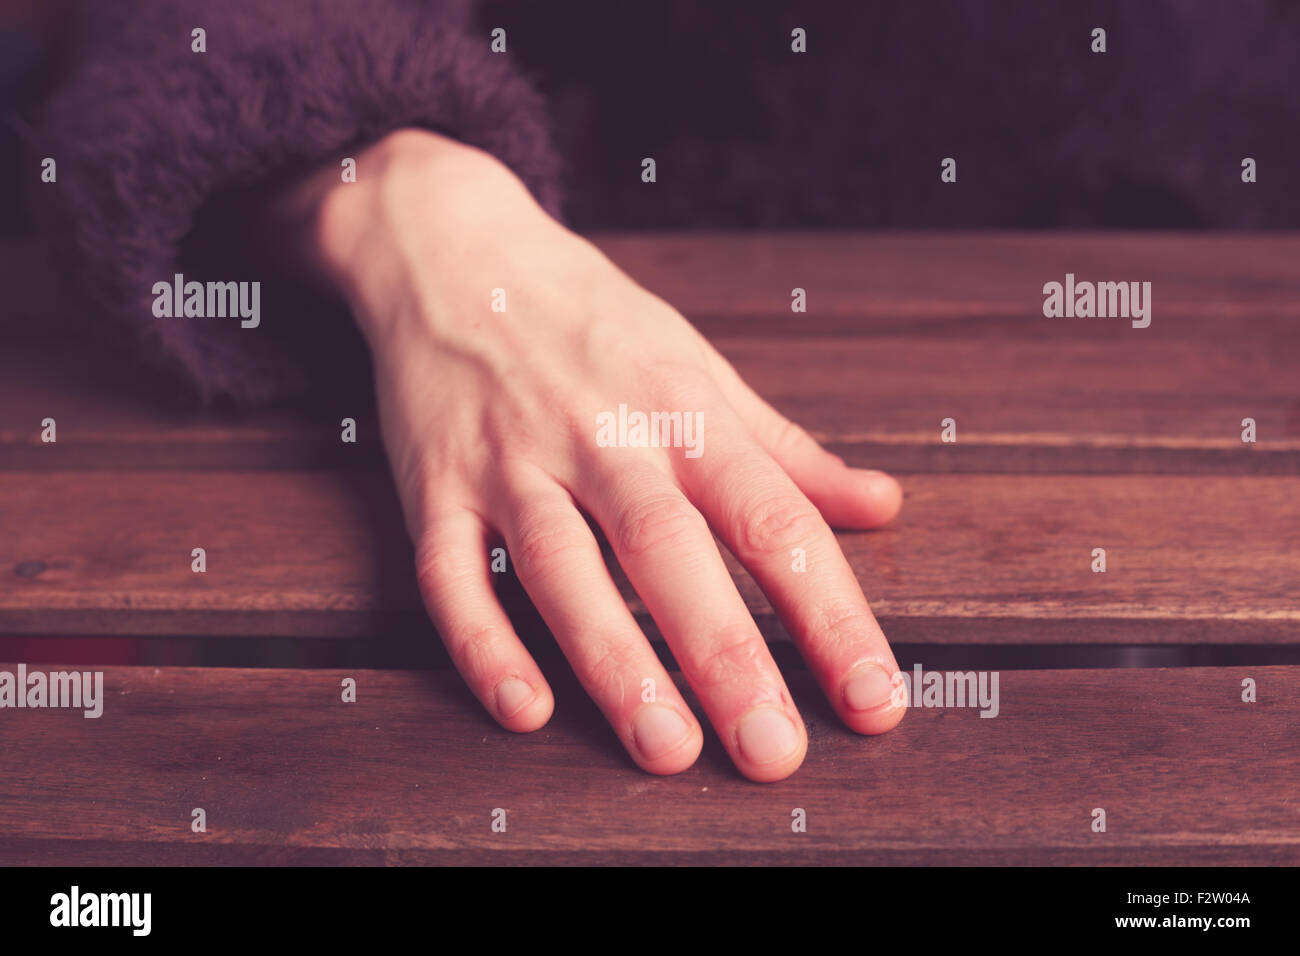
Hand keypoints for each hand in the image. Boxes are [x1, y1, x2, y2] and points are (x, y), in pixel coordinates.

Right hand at [302, 129, 905, 780]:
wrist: (456, 252)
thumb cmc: (593, 321)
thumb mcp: (700, 365)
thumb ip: (787, 449)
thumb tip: (883, 506)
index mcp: (684, 410)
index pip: (773, 519)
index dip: (830, 613)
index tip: (873, 699)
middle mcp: (603, 435)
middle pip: (671, 549)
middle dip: (727, 654)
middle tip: (773, 751)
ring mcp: (511, 460)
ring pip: (563, 564)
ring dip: (613, 658)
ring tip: (666, 746)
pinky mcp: (436, 486)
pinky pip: (452, 570)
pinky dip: (482, 640)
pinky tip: (524, 708)